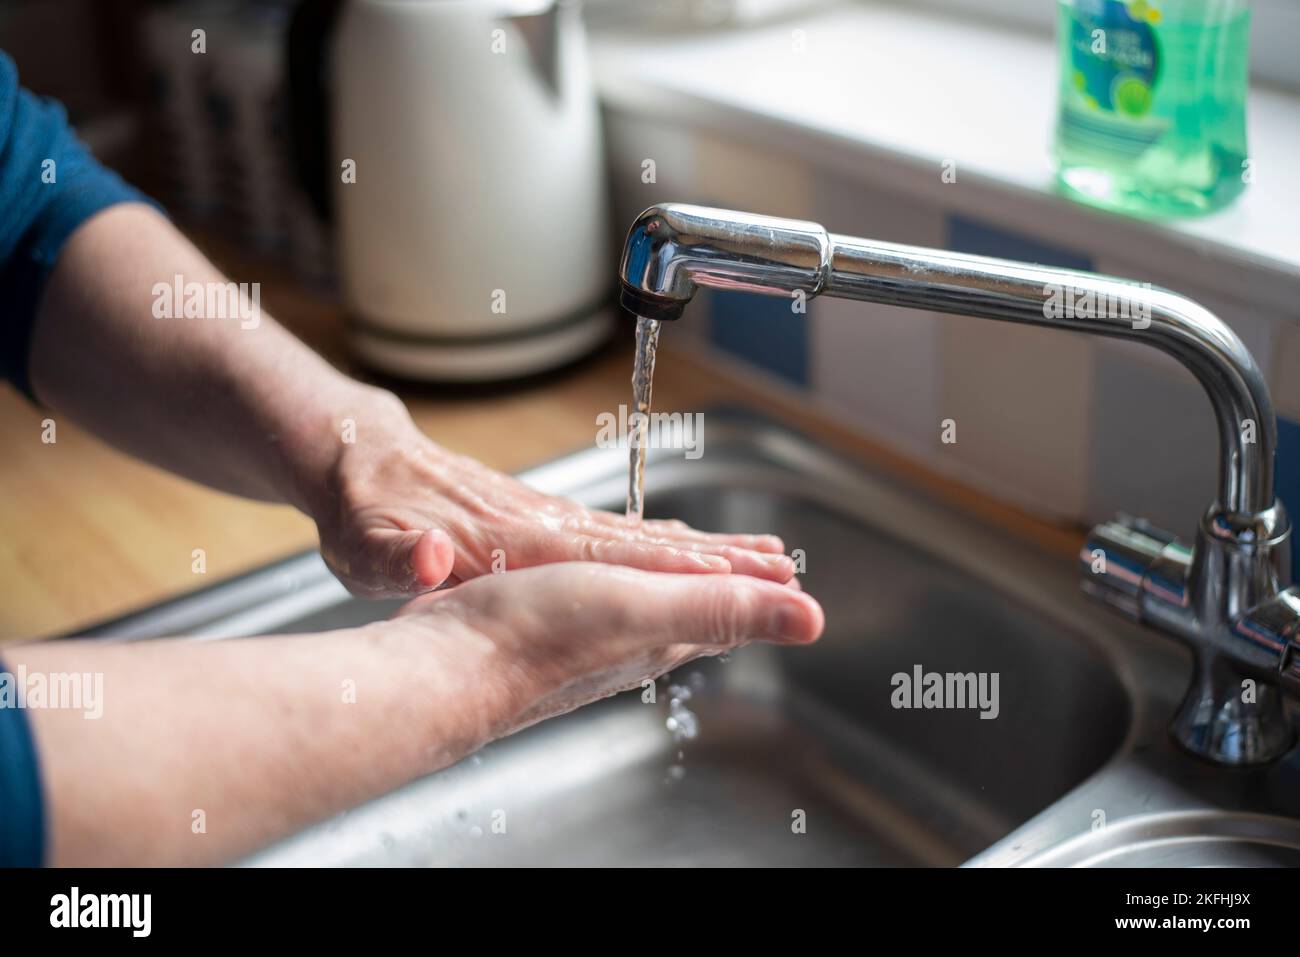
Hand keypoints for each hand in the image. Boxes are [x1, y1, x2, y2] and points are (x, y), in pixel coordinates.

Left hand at [310, 398, 794, 597]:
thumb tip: (432, 556)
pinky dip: (664, 544)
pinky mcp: (544, 523)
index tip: (744, 576)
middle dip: (721, 558)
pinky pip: (619, 536)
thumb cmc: (365, 513)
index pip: (619, 557)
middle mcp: (549, 527)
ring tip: (763, 557)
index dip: (683, 569)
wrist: (362, 461)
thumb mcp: (367, 544)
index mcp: (520, 539)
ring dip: (706, 548)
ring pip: (643, 537)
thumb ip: (401, 556)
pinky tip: (690, 553)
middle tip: (786, 568)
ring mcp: (551, 522)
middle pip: (651, 544)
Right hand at [385, 562, 823, 738]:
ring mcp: (586, 640)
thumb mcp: (645, 607)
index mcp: (665, 635)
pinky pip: (602, 598)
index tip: (792, 572)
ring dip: (683, 586)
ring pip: (652, 608)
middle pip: (699, 613)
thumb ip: (726, 606)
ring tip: (699, 573)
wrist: (446, 665)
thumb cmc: (537, 636)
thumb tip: (814, 618)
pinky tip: (606, 585)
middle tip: (757, 571)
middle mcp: (632, 644)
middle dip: (732, 589)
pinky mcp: (542, 626)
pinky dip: (625, 583)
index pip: (732, 613)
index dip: (765, 591)